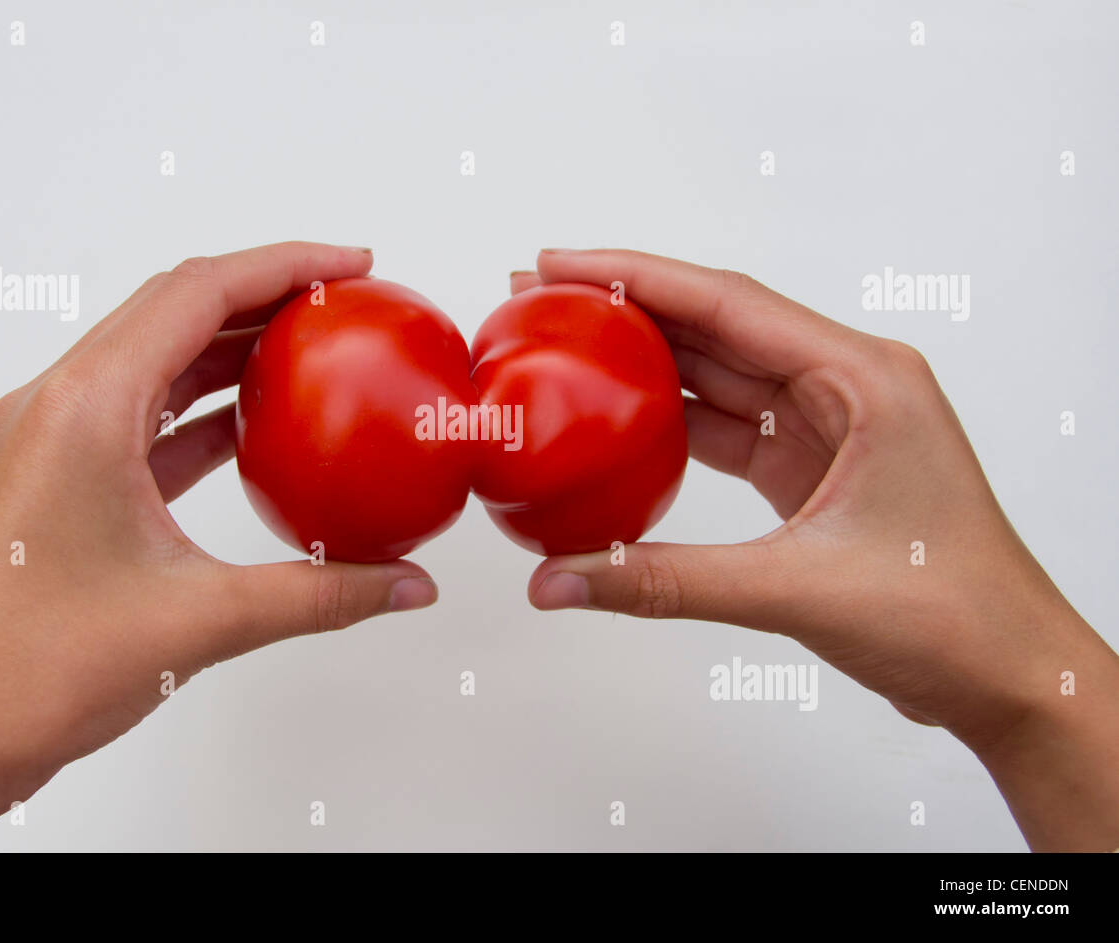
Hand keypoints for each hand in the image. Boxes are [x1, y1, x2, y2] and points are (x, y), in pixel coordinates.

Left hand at [0, 242, 437, 850]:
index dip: (283, 263)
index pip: (196, 294)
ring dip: (226, 347)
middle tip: (338, 301)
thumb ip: (320, 595)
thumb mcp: (202, 621)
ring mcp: (45, 439)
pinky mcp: (48, 476)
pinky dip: (195, 409)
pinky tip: (249, 430)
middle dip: (261, 292)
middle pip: (171, 308)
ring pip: (150, 358)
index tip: (350, 262)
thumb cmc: (35, 671)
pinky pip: (134, 414)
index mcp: (84, 411)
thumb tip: (405, 584)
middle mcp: (56, 406)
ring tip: (306, 352)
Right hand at [513, 250, 1118, 851]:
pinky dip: (675, 425)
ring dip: (649, 363)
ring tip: (571, 347)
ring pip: (723, 375)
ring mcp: (833, 427)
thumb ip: (664, 581)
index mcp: (865, 380)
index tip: (563, 264)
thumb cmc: (954, 614)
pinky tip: (623, 423)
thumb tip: (560, 580)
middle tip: (545, 298)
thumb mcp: (795, 588)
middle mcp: (850, 387)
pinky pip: (733, 429)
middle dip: (630, 309)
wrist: (1010, 674)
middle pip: (720, 325)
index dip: (637, 276)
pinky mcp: (816, 468)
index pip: (729, 303)